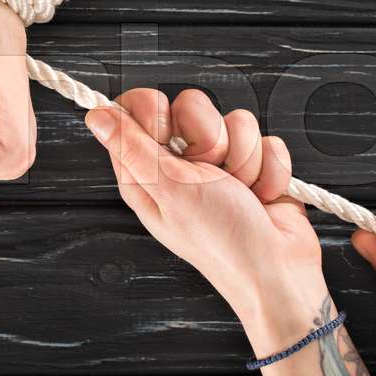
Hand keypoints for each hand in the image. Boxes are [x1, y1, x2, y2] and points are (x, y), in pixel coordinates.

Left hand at [85, 89, 324, 343]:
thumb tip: (96, 114)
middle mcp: (179, 162)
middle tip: (210, 174)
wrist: (278, 271)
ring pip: (235, 120)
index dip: (156, 111)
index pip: (137, 107)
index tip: (169, 136)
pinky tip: (262, 196)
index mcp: (146, 169)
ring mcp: (220, 162)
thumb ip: (134, 148)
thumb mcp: (170, 191)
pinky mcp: (254, 164)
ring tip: (240, 191)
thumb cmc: (219, 240)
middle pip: (190, 104)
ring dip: (244, 159)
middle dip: (209, 139)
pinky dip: (269, 170)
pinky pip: (265, 138)